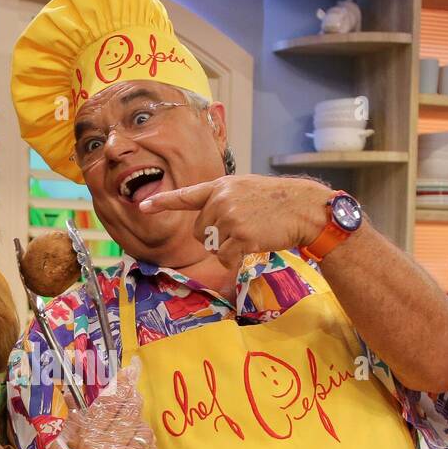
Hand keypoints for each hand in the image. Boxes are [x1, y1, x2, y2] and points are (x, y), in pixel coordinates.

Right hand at [38, 363, 157, 448]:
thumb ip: (73, 421)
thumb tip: (75, 394)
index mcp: (88, 442)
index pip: (109, 404)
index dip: (121, 384)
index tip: (130, 370)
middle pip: (131, 412)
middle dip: (132, 395)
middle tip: (132, 383)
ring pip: (143, 429)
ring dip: (136, 419)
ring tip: (126, 418)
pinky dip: (145, 439)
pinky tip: (134, 438)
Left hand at [138, 175, 333, 269]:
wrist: (304, 208)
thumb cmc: (278, 203)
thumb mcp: (246, 189)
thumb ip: (223, 200)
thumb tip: (207, 226)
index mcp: (220, 187)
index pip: (186, 195)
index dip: (163, 202)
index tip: (143, 205)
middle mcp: (220, 200)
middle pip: (199, 232)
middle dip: (216, 238)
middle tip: (242, 229)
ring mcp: (229, 217)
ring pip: (212, 247)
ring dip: (228, 249)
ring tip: (251, 235)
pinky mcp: (240, 235)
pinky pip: (225, 258)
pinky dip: (235, 261)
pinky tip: (252, 248)